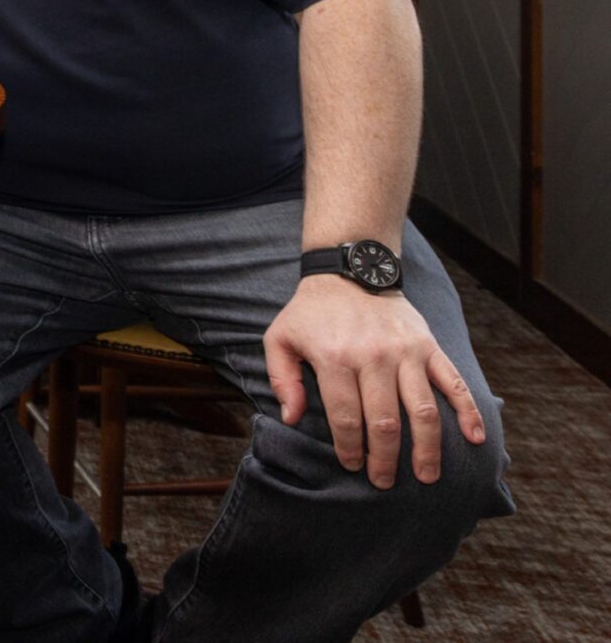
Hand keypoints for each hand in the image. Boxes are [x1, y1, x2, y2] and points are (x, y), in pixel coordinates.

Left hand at [263, 275, 486, 488]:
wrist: (350, 272)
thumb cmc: (310, 313)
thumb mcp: (280, 338)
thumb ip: (281, 378)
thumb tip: (291, 418)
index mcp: (335, 358)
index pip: (347, 417)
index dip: (350, 448)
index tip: (352, 466)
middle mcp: (374, 357)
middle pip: (385, 421)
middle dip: (385, 459)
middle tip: (384, 482)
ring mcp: (406, 352)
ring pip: (422, 410)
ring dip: (426, 448)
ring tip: (427, 477)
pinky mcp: (429, 346)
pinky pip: (453, 382)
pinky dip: (468, 411)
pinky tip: (475, 438)